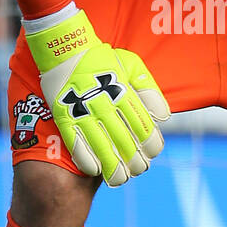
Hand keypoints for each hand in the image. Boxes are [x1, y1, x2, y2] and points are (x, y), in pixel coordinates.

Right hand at [25, 10, 169, 186]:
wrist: (65, 48)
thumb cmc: (102, 57)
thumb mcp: (132, 65)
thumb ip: (149, 91)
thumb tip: (163, 117)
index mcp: (124, 94)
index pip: (144, 129)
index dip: (151, 146)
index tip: (152, 153)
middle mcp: (105, 106)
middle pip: (126, 143)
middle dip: (135, 162)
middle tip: (138, 169)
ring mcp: (83, 113)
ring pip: (103, 149)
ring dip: (114, 168)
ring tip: (120, 179)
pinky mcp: (63, 117)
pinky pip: (76, 144)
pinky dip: (87, 160)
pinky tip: (96, 171)